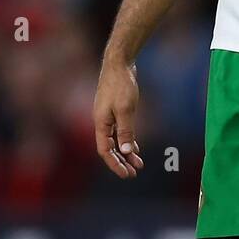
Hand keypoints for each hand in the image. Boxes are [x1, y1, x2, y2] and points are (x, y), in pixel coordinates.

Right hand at [93, 58, 144, 178]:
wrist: (119, 63)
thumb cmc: (121, 85)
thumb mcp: (126, 110)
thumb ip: (126, 131)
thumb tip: (126, 151)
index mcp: (101, 123)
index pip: (105, 151)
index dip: (115, 164)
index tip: (127, 174)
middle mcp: (101, 122)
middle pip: (109, 148)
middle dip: (121, 162)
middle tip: (133, 174)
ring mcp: (107, 116)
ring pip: (115, 140)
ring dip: (126, 153)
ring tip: (138, 164)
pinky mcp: (114, 110)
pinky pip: (119, 132)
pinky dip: (127, 141)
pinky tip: (135, 148)